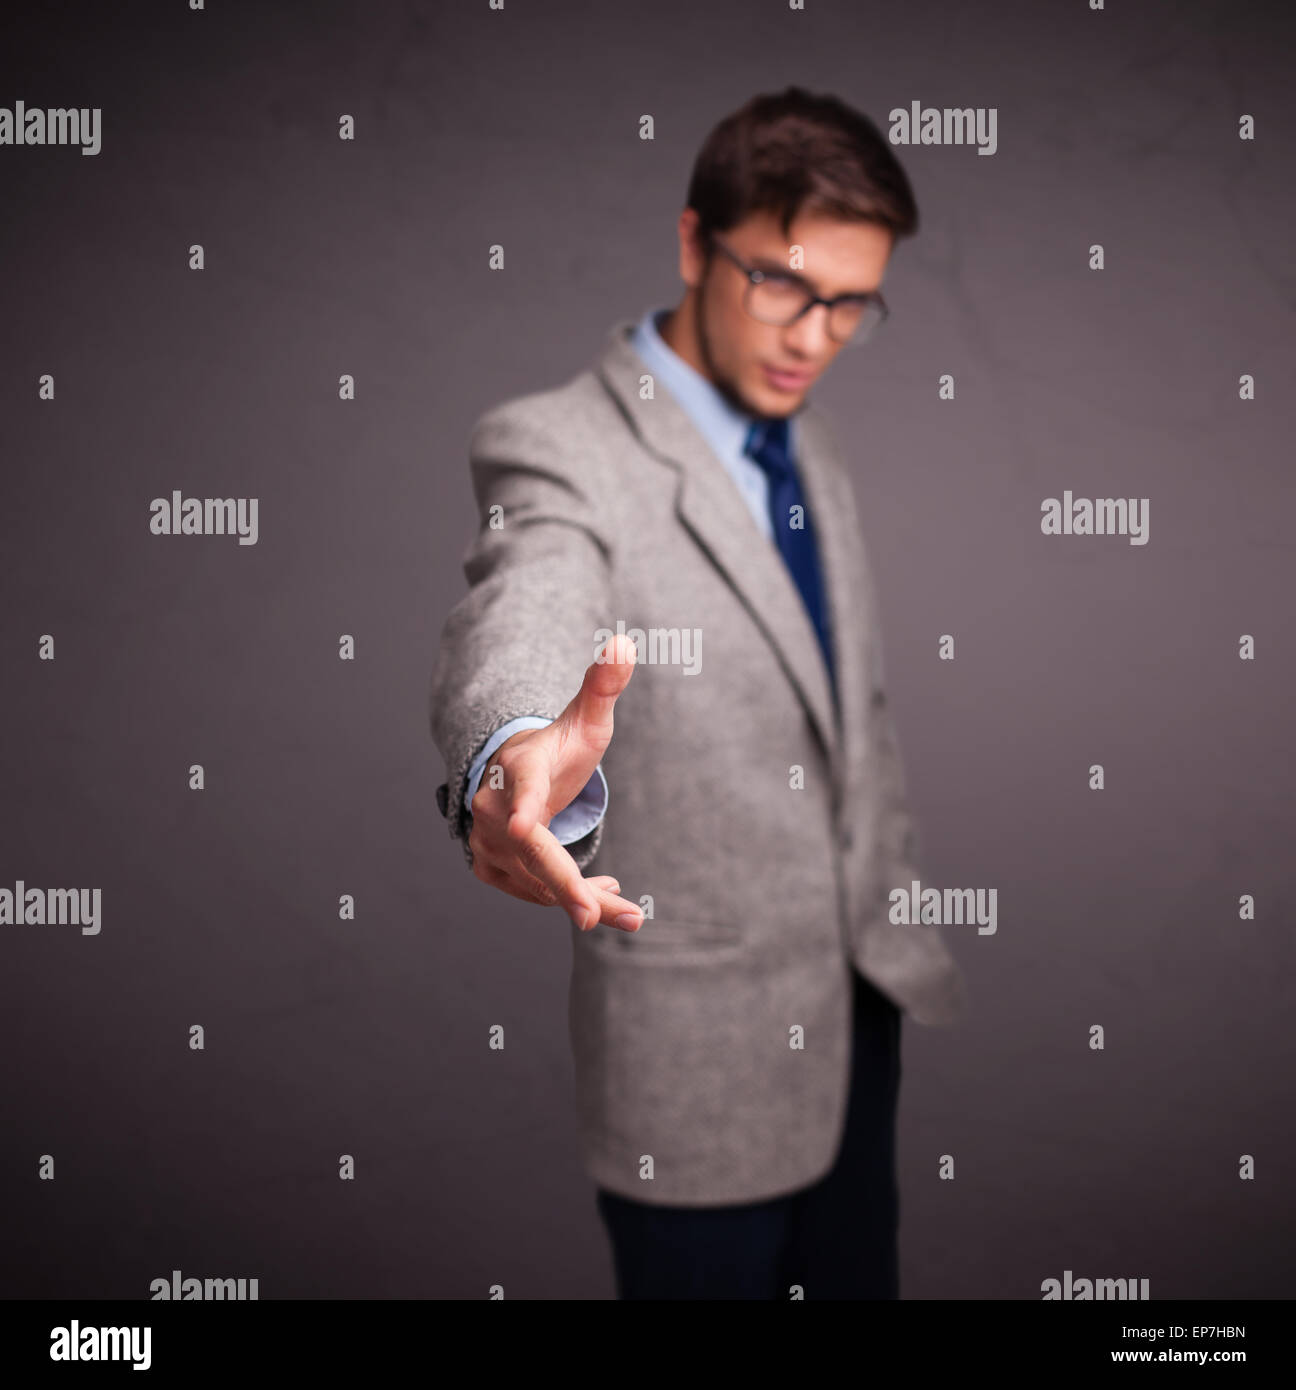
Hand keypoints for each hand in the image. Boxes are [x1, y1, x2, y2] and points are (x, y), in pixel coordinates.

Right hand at [467, 633, 641, 931]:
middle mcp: (495, 809)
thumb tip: (624, 643)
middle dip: (566, 885)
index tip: (525, 826)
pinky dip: (569, 898)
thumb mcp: (585, 719)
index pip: (523, 789)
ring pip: (538, 882)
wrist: (514, 774)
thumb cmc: (555, 747)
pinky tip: (604, 895)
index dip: (524, 807)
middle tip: (597, 916)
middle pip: (533, 852)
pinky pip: (534, 893)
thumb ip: (603, 685)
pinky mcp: (491, 869)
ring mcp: (488, 842)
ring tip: (630, 912)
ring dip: (584, 899)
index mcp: (520, 769)